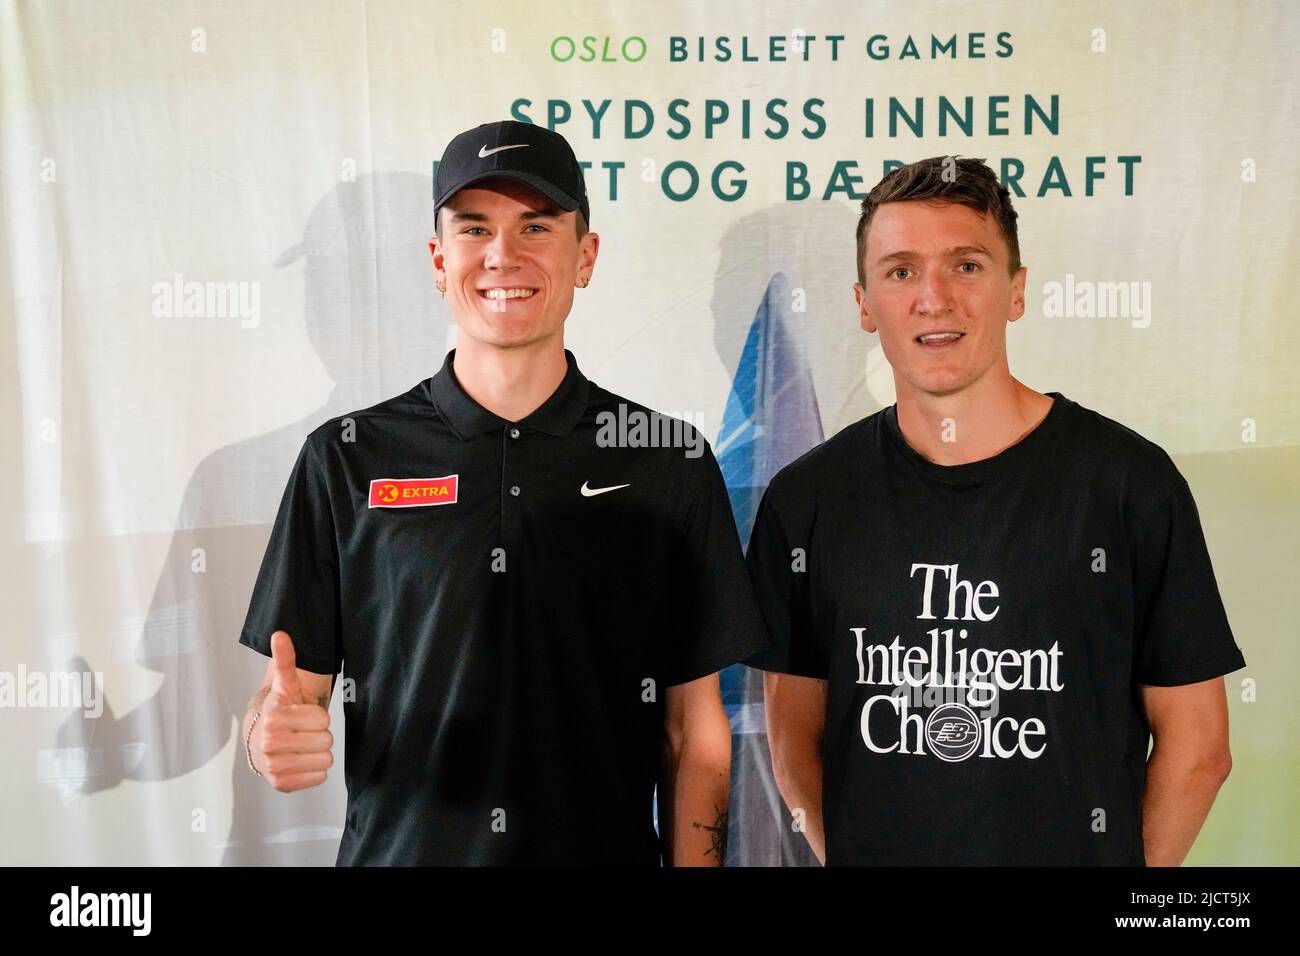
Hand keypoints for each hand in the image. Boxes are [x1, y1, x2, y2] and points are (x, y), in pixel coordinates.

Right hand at [251, 630, 332, 790]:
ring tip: (301, 745)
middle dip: (318, 735)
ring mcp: (274, 767)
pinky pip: (319, 777)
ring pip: (325, 759)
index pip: (323, 719)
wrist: (260, 739)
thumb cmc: (280, 710)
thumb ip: (286, 660)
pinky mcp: (281, 785)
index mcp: (275, 718)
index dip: (316, 716)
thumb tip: (280, 634)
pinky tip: (300, 761)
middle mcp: (270, 745)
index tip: (301, 715)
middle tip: (302, 732)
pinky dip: (314, 770)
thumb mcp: (285, 685)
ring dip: (318, 752)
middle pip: (326, 740)